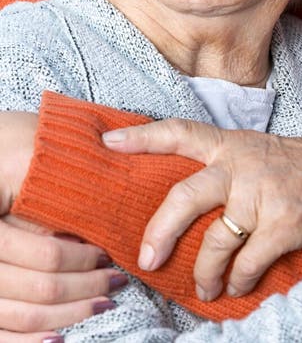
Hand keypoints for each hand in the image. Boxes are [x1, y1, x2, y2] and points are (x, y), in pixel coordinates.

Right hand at [0, 113, 127, 339]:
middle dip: (84, 288)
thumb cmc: (7, 153)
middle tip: (115, 281)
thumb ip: (52, 206)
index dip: (84, 260)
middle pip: (38, 289)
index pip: (47, 255)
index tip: (109, 254)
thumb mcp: (29, 167)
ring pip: (19, 317)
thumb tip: (93, 239)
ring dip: (66, 314)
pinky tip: (57, 339)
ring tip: (100, 303)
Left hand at [103, 120, 301, 299]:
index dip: (143, 137)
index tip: (108, 145)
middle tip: (146, 258)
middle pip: (186, 194)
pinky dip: (239, 280)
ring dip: (204, 272)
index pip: (181, 132)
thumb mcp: (268, 156)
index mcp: (238, 143)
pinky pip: (247, 262)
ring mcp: (266, 192)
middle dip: (160, 230)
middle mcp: (247, 163)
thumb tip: (190, 201)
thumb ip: (233, 168)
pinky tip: (240, 285)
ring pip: (215, 239)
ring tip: (205, 288)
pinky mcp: (287, 222)